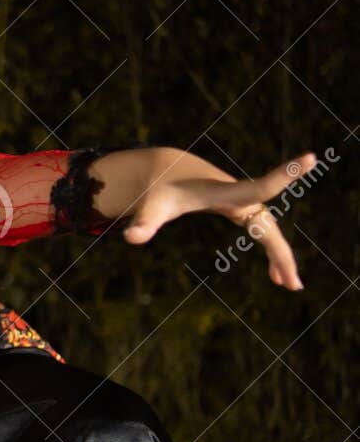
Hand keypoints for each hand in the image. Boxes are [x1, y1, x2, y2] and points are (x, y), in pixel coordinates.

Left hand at [122, 151, 317, 289]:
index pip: (258, 186)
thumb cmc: (157, 190)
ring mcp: (241, 202)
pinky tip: (274, 276)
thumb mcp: (150, 206)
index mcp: (223, 191)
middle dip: (281, 252)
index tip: (311, 157)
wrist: (161, 173)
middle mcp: (238, 196)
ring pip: (269, 230)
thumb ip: (144, 221)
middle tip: (292, 284)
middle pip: (268, 224)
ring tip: (289, 284)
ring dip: (280, 256)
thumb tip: (130, 237)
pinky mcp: (238, 209)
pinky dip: (271, 250)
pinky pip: (262, 231)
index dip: (284, 175)